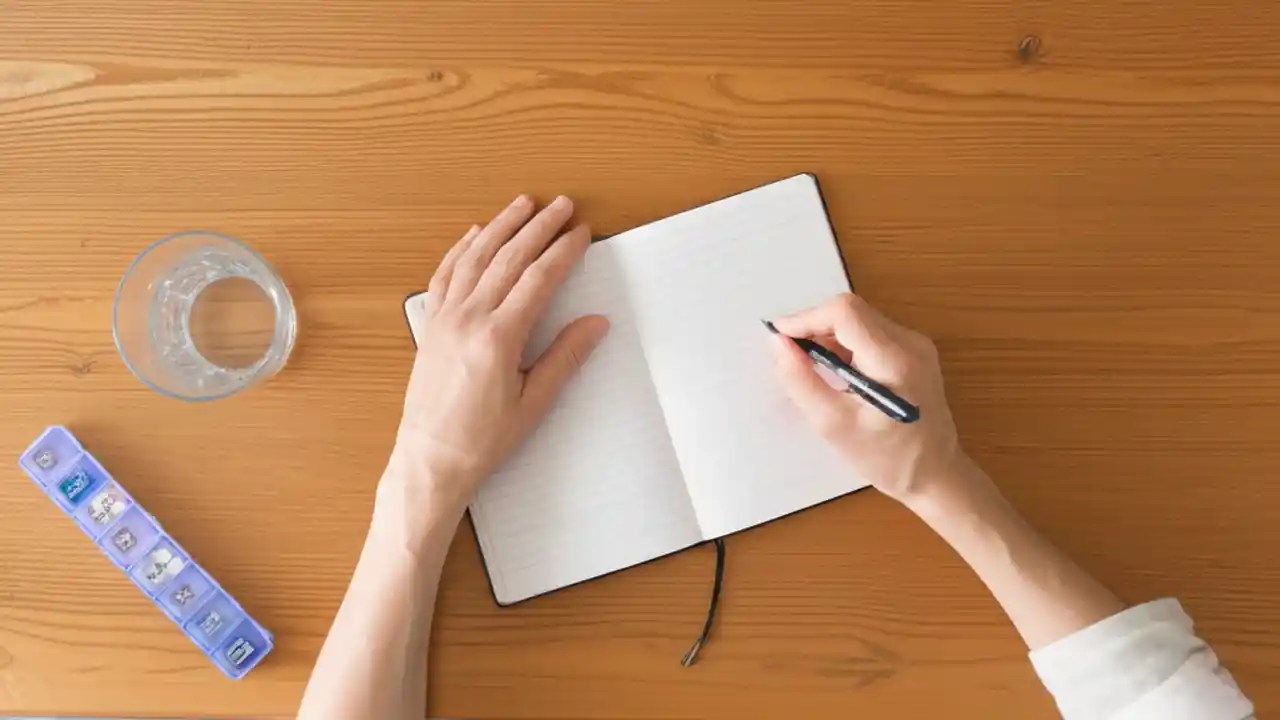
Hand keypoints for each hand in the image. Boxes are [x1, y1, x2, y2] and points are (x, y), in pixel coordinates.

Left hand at [396, 195, 609, 506]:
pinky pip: (445, 275)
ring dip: (502, 226)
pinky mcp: (431, 326)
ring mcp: (445, 319)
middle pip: (509, 258)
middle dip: (539, 227)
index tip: (581, 233)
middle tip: (563, 206)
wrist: (431, 459)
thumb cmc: (481, 440)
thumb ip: (565, 357)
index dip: (563, 252)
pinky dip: (461, 249)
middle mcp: (468, 320)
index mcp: (499, 338)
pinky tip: (475, 233)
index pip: (538, 279)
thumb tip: (595, 324)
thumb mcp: (534, 402)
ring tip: (524, 204)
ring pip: (475, 257)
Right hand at [770, 293, 964, 504]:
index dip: (806, 318)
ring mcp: (917, 345)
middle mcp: (911, 343)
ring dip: (830, 336)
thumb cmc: (886, 459)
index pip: (845, 313)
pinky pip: (872, 333)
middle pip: (852, 312)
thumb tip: (778, 344)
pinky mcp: (915, 352)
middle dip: (815, 327)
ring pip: (860, 320)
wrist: (936, 474)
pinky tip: (838, 373)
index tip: (780, 337)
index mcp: (894, 361)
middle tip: (793, 357)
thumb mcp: (834, 426)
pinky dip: (846, 345)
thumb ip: (802, 381)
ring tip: (814, 369)